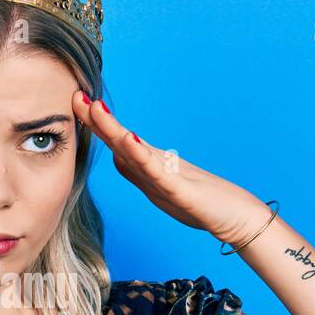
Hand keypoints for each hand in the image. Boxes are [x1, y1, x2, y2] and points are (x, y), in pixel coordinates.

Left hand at [70, 91, 271, 245]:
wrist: (238, 217)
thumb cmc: (202, 204)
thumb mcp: (162, 190)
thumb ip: (141, 173)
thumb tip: (118, 157)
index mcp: (152, 166)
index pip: (119, 144)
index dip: (98, 126)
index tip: (77, 105)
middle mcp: (159, 165)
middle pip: (122, 141)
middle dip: (98, 120)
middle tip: (77, 97)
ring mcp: (170, 176)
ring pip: (136, 151)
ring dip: (115, 130)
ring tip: (96, 110)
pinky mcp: (182, 191)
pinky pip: (158, 172)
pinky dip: (142, 156)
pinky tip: (129, 140)